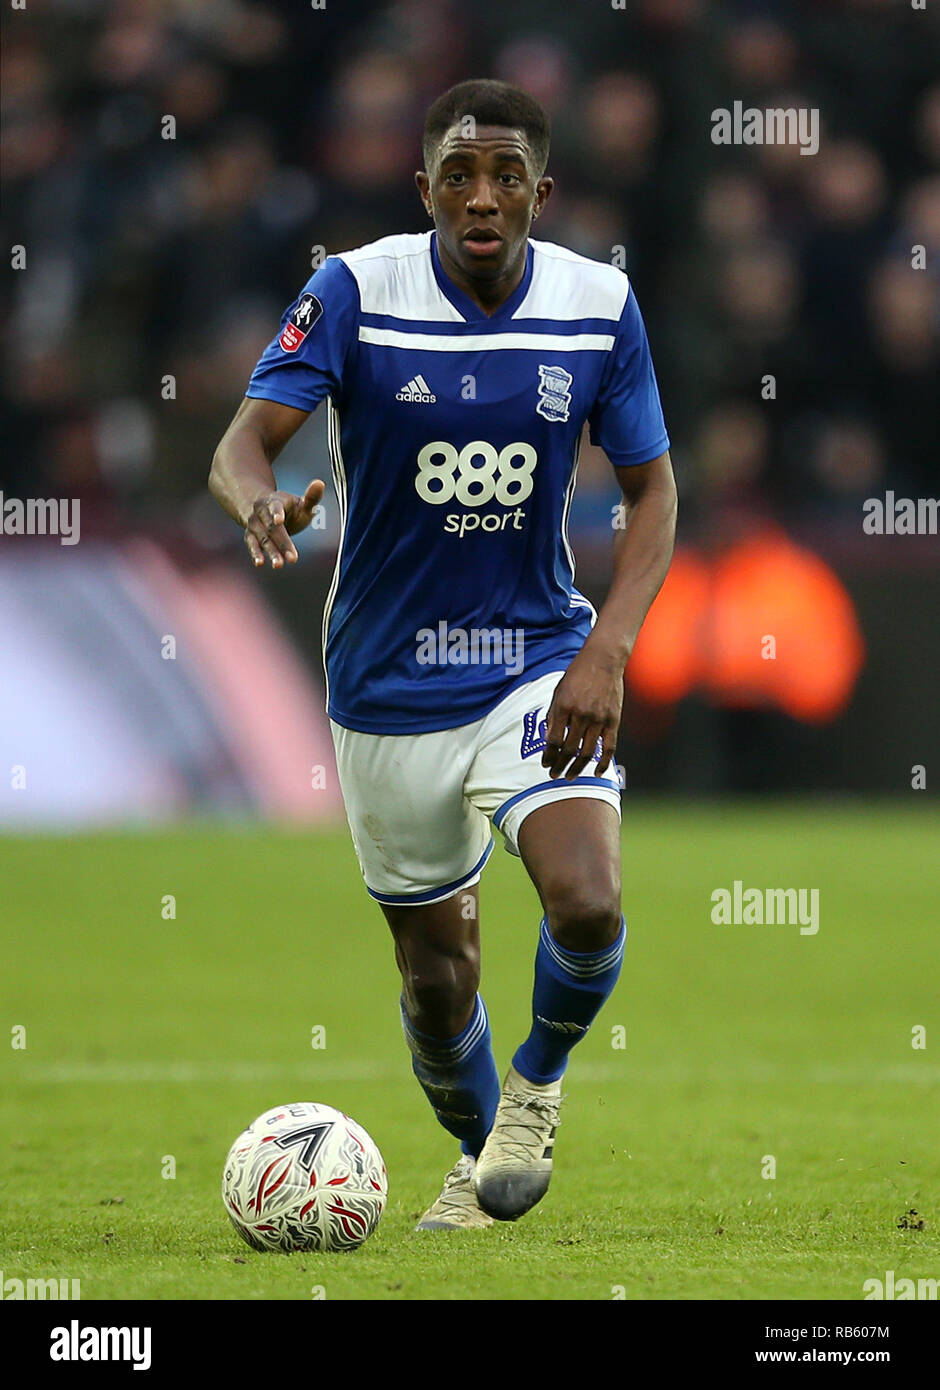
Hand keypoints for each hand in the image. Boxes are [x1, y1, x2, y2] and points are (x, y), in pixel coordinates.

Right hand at [243, 480, 324, 568]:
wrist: (263, 509)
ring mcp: (254, 524)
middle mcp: (261, 512)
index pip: (275, 506)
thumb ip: (312, 497)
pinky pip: (252, 544)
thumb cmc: (289, 509)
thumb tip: (320, 483)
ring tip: (278, 565)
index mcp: (275, 501)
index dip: (276, 513)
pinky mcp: (250, 535)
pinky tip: (260, 563)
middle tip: (293, 559)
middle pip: (271, 528)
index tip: (279, 521)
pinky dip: (255, 553)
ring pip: (262, 538)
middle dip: (282, 543)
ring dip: (270, 552)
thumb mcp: (301, 503)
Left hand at [541, 646, 624, 779]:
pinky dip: (603, 763)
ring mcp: (598, 719)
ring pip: (587, 753)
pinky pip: (608, 747)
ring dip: (576, 768)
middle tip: (553, 775)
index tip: (545, 764)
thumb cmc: (577, 675)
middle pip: (568, 750)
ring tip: (569, 777)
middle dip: (559, 766)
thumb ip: (553, 715)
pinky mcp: (613, 721)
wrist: (603, 660)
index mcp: (563, 707)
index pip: (553, 740)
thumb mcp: (558, 691)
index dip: (548, 756)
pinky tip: (596, 773)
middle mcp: (580, 714)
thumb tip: (549, 739)